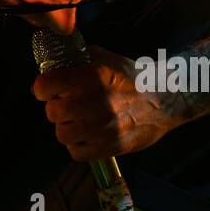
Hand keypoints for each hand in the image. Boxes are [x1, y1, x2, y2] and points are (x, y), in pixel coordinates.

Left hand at [31, 44, 177, 160]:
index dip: (42, 88)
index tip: (46, 90)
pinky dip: (77, 145)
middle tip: (64, 106)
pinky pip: (77, 152)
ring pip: (63, 134)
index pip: (47, 85)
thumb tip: (49, 69)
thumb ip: (78, 61)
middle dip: (55, 108)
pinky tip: (87, 135)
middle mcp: (98, 102)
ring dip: (66, 128)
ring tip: (77, 122)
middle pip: (53, 112)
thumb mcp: (107, 58)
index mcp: (95, 76)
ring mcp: (105, 128)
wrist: (167, 99)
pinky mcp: (111, 147)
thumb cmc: (134, 78)